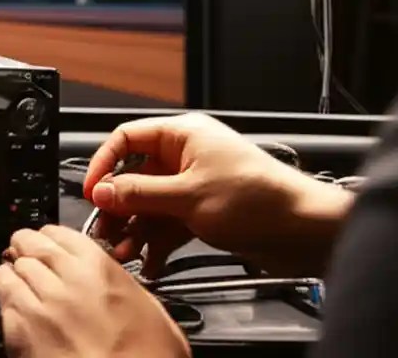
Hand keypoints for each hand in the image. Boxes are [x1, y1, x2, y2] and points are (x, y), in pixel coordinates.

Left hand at [0, 225, 189, 357]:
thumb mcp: (153, 312)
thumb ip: (123, 285)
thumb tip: (112, 280)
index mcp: (98, 269)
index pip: (58, 232)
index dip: (51, 237)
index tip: (51, 243)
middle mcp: (63, 281)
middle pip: (27, 245)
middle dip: (26, 249)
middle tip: (28, 256)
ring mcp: (37, 306)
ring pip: (9, 272)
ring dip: (14, 275)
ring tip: (20, 282)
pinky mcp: (18, 334)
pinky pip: (4, 305)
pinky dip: (8, 304)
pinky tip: (18, 311)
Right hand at [82, 112, 353, 276]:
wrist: (304, 230)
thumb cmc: (260, 199)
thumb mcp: (188, 196)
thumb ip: (139, 194)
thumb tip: (103, 191)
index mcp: (182, 135)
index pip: (127, 139)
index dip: (104, 164)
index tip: (93, 192)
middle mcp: (186, 156)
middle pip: (135, 177)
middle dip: (119, 207)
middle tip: (106, 231)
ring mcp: (195, 185)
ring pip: (150, 205)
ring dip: (135, 230)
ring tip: (125, 253)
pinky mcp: (204, 211)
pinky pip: (168, 224)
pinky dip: (156, 242)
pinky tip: (150, 261)